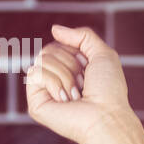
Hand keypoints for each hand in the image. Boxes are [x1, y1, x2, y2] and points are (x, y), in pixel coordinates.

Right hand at [25, 25, 133, 143]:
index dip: (76, 52)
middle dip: (70, 63)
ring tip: (76, 94)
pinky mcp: (35, 102)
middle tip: (83, 83)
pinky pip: (35, 73)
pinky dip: (55, 83)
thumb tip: (54, 29)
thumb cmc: (109, 89)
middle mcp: (54, 78)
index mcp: (68, 68)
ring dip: (66, 75)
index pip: (58, 44)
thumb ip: (83, 36)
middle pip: (48, 49)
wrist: (106, 115)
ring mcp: (43, 90)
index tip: (88, 69)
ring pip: (41, 59)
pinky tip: (65, 100)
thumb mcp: (103, 54)